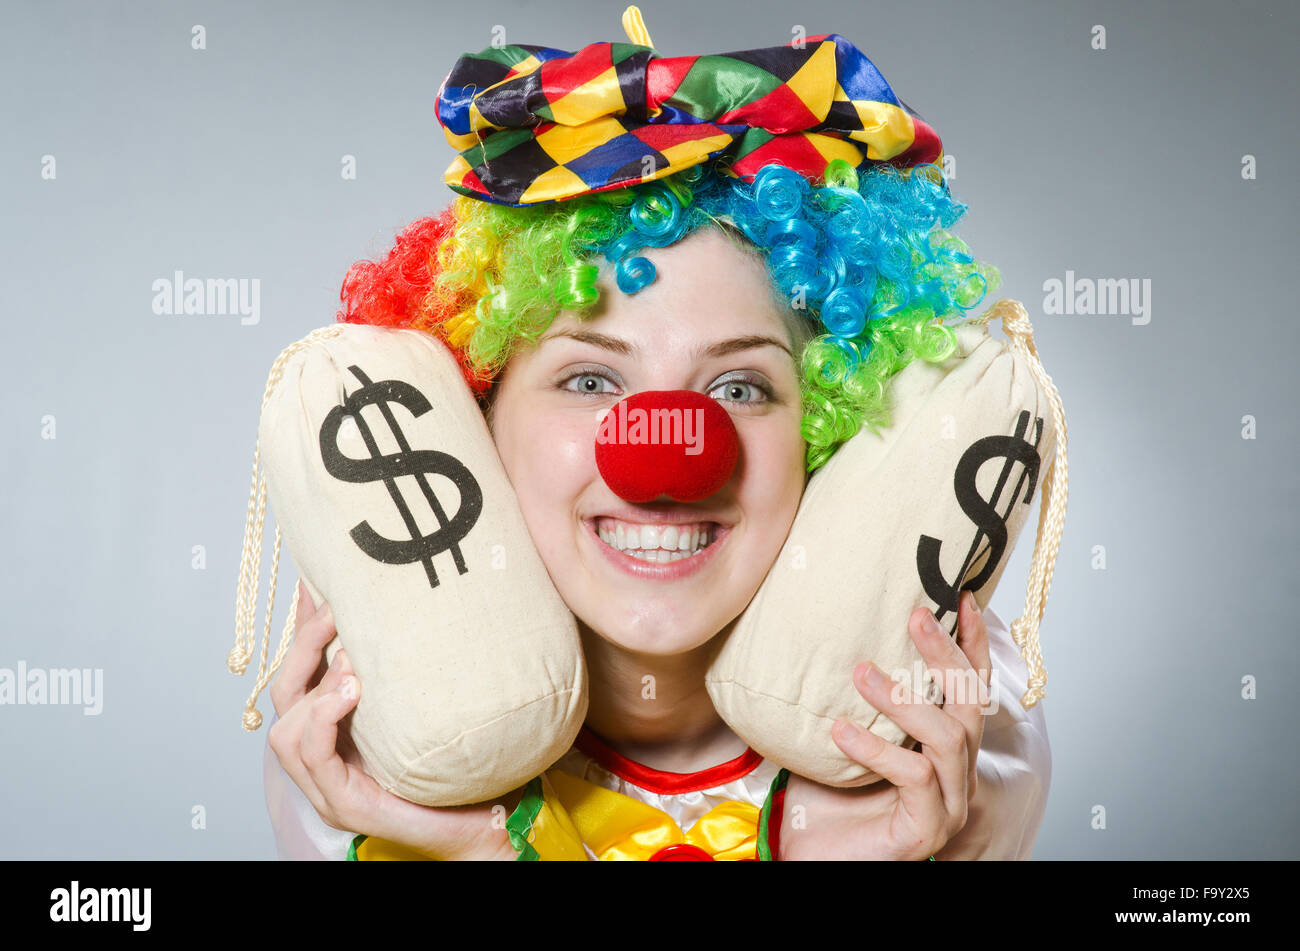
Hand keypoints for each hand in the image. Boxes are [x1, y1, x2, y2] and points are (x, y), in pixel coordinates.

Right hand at [267, 580, 522, 860]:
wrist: (480, 828)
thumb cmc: (457, 770)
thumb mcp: (428, 709)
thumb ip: (413, 671)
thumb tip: (420, 607)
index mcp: (337, 733)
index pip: (304, 676)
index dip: (303, 633)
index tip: (315, 586)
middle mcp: (323, 759)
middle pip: (285, 694)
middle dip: (303, 647)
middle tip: (331, 609)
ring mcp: (326, 785)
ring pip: (286, 727)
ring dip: (315, 686)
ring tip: (350, 662)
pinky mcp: (341, 805)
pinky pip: (311, 754)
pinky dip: (322, 717)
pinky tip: (348, 690)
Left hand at [778, 591, 992, 859]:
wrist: (811, 863)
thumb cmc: (825, 804)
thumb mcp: (838, 737)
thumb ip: (849, 697)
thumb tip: (830, 636)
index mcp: (944, 752)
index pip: (971, 691)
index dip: (972, 645)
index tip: (962, 597)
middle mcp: (956, 777)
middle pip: (969, 707)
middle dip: (946, 657)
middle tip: (916, 615)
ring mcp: (948, 805)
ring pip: (948, 739)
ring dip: (906, 700)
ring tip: (862, 674)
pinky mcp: (927, 829)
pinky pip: (915, 777)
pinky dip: (877, 749)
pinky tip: (841, 732)